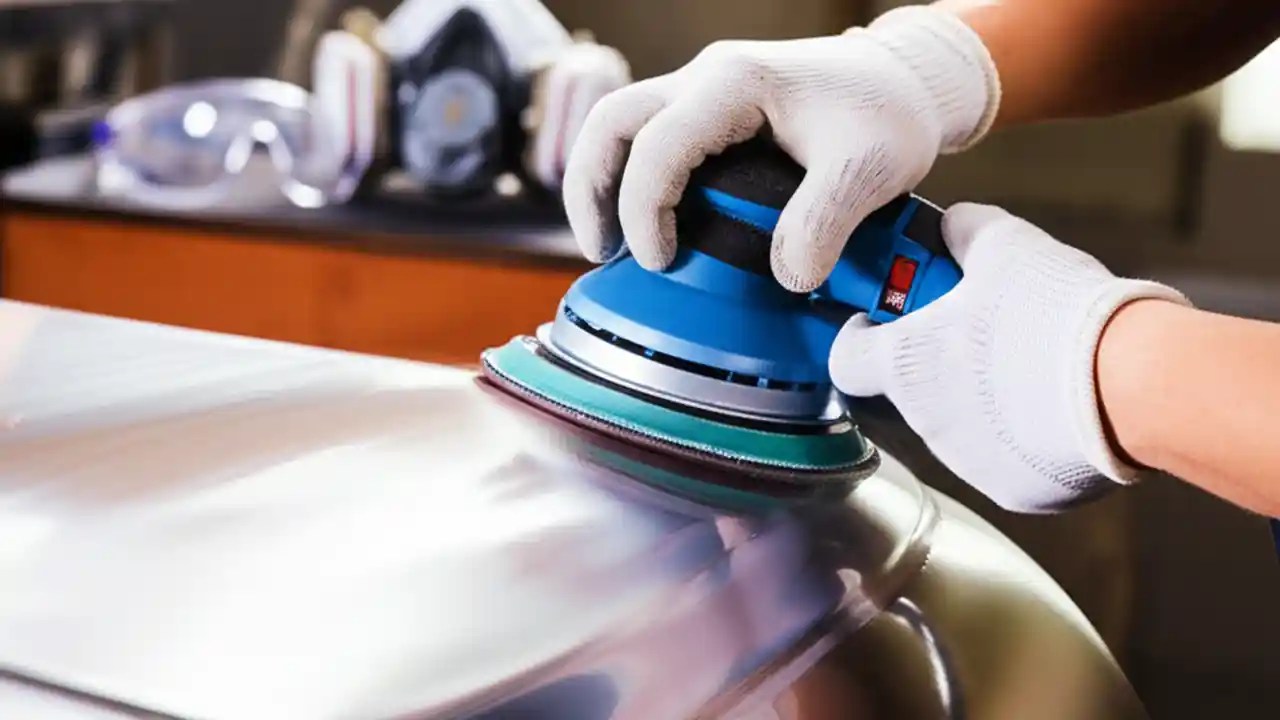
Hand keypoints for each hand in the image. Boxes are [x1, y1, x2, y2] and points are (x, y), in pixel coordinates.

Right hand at [562, 6, 999, 291]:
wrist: (906, 80)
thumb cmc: (888, 112)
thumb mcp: (869, 168)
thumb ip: (825, 221)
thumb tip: (787, 277)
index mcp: (733, 84)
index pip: (658, 145)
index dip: (645, 209)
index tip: (661, 262)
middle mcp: (704, 78)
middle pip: (610, 122)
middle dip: (591, 189)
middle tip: (603, 252)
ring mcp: (702, 91)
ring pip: (618, 125)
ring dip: (602, 182)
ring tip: (611, 245)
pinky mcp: (709, 111)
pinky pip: (649, 138)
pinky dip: (634, 180)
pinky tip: (651, 227)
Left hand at [830, 203, 1189, 512]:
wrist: (1131, 385)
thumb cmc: (1057, 312)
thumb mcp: (1005, 245)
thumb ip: (965, 233)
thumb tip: (952, 227)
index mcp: (906, 364)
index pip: (847, 360)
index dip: (862, 337)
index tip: (884, 321)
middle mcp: (925, 421)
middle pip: (915, 391)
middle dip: (943, 365)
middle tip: (989, 337)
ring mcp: (968, 462)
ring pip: (963, 428)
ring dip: (985, 403)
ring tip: (1038, 369)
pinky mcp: (1016, 492)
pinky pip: (1009, 462)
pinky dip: (1026, 439)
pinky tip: (1061, 409)